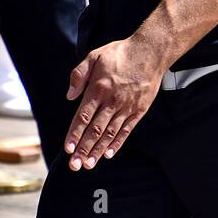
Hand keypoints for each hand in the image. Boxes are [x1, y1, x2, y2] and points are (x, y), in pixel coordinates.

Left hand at [63, 35, 168, 170]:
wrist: (150, 51)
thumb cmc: (120, 53)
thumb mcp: (94, 56)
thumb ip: (79, 75)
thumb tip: (69, 95)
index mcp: (98, 88)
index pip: (83, 116)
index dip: (74, 134)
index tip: (67, 149)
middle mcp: (112, 100)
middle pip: (95, 130)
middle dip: (83, 149)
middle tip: (74, 165)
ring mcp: (127, 106)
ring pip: (110, 133)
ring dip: (98, 150)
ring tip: (88, 164)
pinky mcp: (139, 110)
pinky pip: (126, 130)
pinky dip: (117, 143)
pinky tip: (109, 154)